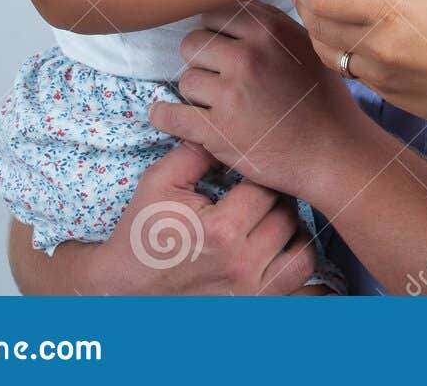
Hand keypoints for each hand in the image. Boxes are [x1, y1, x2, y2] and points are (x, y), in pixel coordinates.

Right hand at [86, 141, 315, 294]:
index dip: (257, 169)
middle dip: (274, 192)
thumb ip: (197, 150)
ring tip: (268, 210)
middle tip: (258, 185)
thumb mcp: (160, 183)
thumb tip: (229, 124)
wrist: (126, 290)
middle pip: (287, 210)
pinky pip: (300, 271)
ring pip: (301, 238)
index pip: (265, 183)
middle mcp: (242, 261)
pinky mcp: (257, 302)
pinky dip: (299, 251)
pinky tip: (280, 238)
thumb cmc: (143, 234)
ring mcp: (252, 287)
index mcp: (220, 229)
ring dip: (289, 220)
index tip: (248, 165)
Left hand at [149, 4, 366, 198]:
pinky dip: (165, 116)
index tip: (222, 47)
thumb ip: (274, 25)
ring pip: (185, 80)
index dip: (216, 32)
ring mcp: (231, 94)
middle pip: (192, 43)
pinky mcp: (217, 131)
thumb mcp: (310, 47)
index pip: (214, 13)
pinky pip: (170, 115)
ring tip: (221, 105)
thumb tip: (240, 7)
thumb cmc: (325, 100)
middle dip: (202, 60)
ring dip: (197, 93)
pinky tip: (168, 115)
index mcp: (270, 31)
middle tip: (219, 79)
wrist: (334, 152)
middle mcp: (248, 56)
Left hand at [292, 0, 426, 134]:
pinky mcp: (382, 91)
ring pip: (326, 52)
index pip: (325, 0)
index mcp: (391, 12)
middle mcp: (375, 44)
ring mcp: (376, 73)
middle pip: (317, 26)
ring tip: (323, 16)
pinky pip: (347, 69)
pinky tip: (350, 40)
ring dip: (318, 32)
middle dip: (306, 7)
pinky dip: (339, 52)